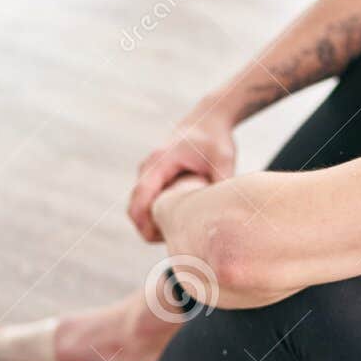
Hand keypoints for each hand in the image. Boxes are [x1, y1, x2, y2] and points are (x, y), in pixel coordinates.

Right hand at [128, 116, 236, 241]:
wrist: (209, 118)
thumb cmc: (216, 139)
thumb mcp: (224, 160)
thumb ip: (222, 183)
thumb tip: (225, 210)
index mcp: (160, 162)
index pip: (141, 196)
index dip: (143, 221)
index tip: (154, 239)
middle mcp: (149, 167)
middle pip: (135, 206)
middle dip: (146, 228)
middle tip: (172, 243)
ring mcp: (149, 171)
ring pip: (139, 205)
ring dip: (151, 223)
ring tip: (177, 233)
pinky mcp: (154, 176)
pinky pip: (147, 201)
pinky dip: (156, 214)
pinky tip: (177, 222)